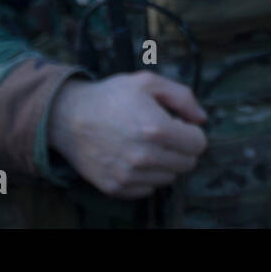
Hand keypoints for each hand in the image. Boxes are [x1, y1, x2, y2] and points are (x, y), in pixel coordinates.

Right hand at [48, 72, 207, 198]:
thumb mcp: (148, 82)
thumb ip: (183, 97)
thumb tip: (202, 119)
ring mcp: (129, 175)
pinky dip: (147, 176)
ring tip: (146, 144)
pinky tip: (133, 157)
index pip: (198, 144)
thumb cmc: (111, 96)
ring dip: (165, 162)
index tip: (179, 124)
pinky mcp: (116, 187)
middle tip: (163, 134)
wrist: (68, 117)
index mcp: (156, 129)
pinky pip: (148, 189)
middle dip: (181, 148)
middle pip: (187, 163)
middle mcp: (144, 156)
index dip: (192, 132)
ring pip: (169, 177)